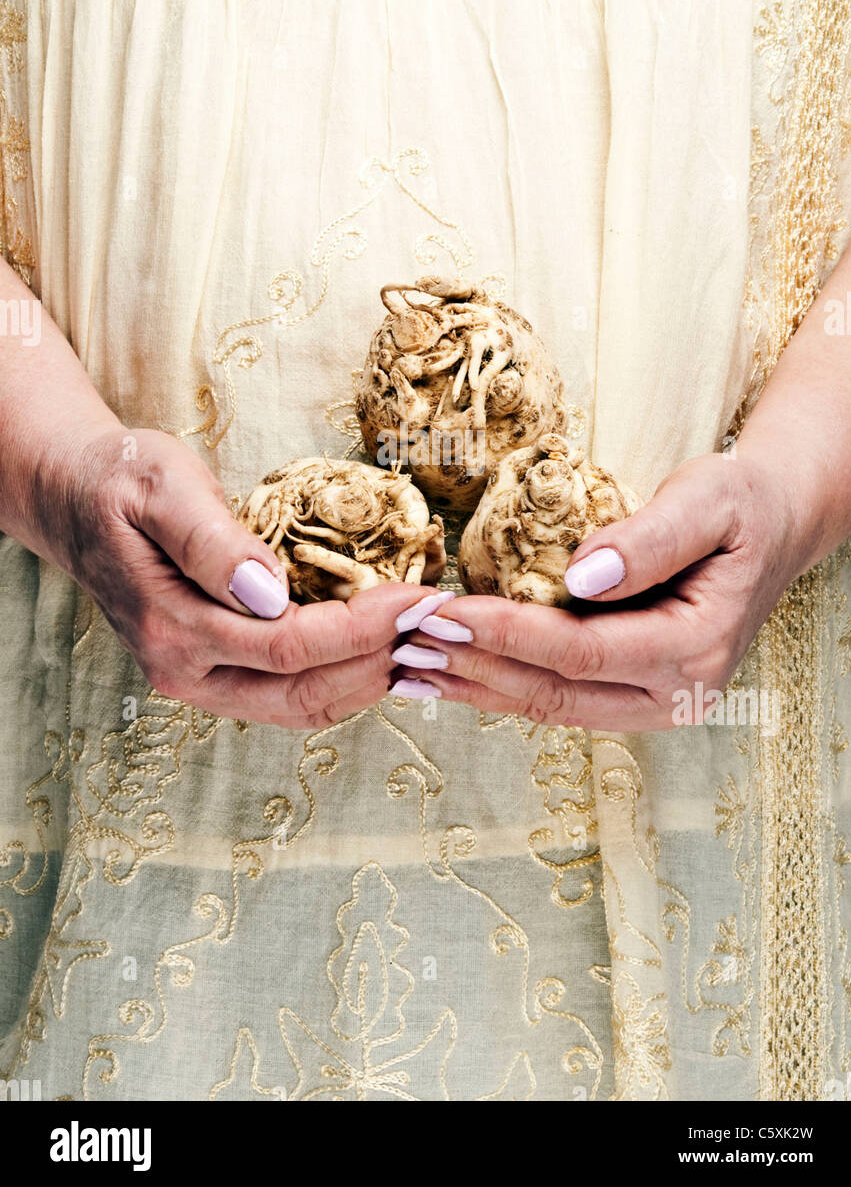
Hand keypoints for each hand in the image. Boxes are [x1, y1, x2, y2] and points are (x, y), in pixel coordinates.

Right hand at [31, 425, 438, 730]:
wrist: (75, 497)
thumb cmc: (121, 478)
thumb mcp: (162, 487)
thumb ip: (212, 540)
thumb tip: (270, 591)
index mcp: (173, 627)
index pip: (290, 647)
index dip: (364, 628)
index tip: (421, 595)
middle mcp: (184, 671)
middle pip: (303, 693)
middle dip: (381, 662)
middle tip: (438, 623)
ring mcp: (199, 682)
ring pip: (300, 708)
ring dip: (368, 681)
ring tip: (423, 643)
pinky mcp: (214, 674)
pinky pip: (288, 696)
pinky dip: (343, 681)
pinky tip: (383, 655)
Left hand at [392, 452, 803, 730]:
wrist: (772, 526)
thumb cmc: (741, 504)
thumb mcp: (709, 499)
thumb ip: (650, 538)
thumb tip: (581, 575)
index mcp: (696, 650)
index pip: (582, 651)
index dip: (508, 633)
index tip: (446, 610)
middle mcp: (676, 695)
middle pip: (556, 694)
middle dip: (475, 667)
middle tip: (406, 641)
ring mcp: (654, 705)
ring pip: (550, 708)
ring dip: (476, 687)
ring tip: (408, 666)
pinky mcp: (632, 697)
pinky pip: (558, 698)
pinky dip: (499, 685)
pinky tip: (450, 672)